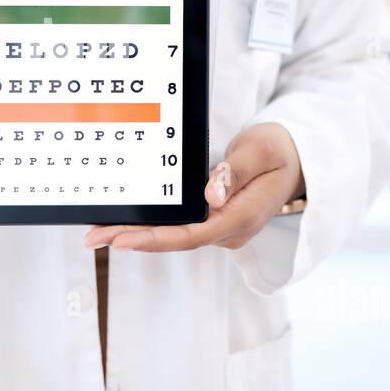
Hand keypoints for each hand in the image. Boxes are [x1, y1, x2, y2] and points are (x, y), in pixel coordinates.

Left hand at [83, 122, 304, 252]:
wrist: (298, 160)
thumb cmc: (280, 151)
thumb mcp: (261, 151)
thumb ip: (234, 172)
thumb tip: (211, 195)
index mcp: (241, 218)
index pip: (190, 235)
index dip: (153, 239)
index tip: (120, 239)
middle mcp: (228, 230)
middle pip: (174, 239)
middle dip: (131, 239)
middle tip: (91, 237)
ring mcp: (220, 228)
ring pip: (173, 235)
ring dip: (136, 233)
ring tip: (97, 232)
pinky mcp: (213, 220)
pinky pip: (178, 226)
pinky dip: (150, 225)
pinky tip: (124, 222)